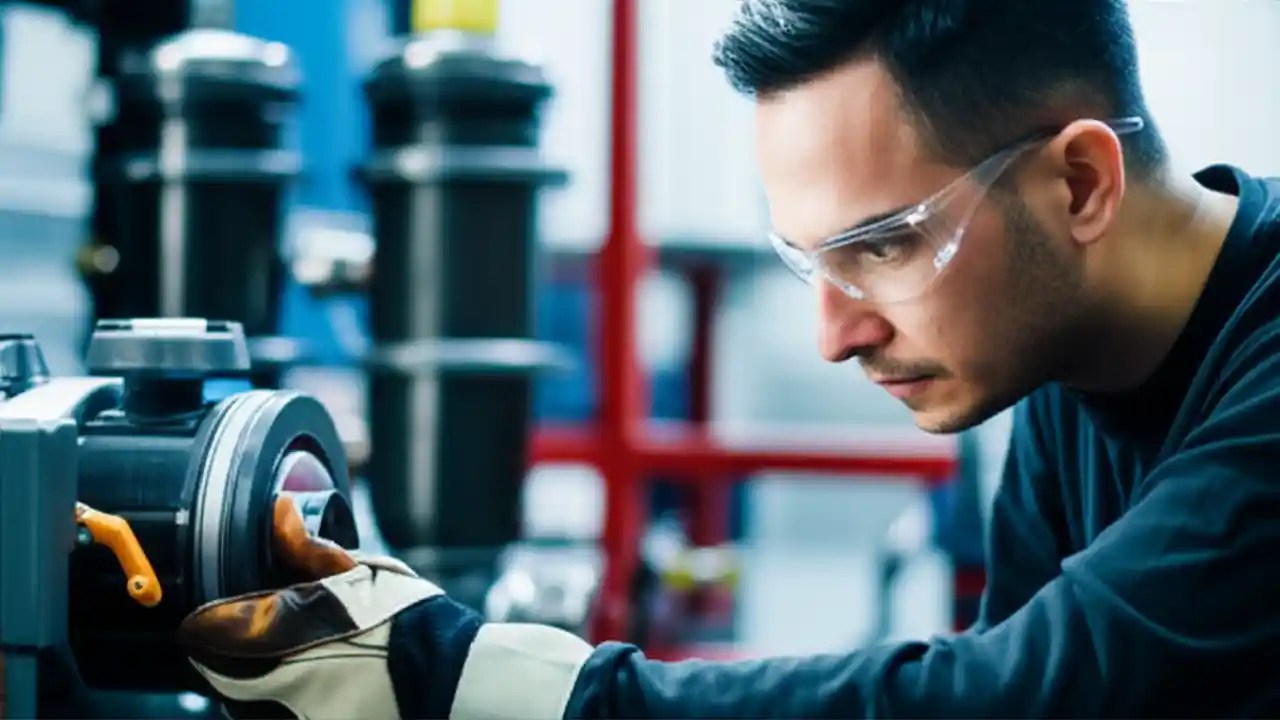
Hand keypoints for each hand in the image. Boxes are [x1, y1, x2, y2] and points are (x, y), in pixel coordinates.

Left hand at [180, 497, 594, 719]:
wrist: (456, 677)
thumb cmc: (409, 625)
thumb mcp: (359, 576)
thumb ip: (310, 552)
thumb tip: (280, 513)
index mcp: (276, 649)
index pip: (208, 640)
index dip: (211, 628)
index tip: (218, 621)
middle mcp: (277, 697)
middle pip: (226, 681)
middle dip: (238, 660)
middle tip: (264, 640)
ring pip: (254, 706)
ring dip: (262, 685)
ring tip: (304, 660)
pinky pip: (288, 716)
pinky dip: (294, 702)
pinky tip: (322, 683)